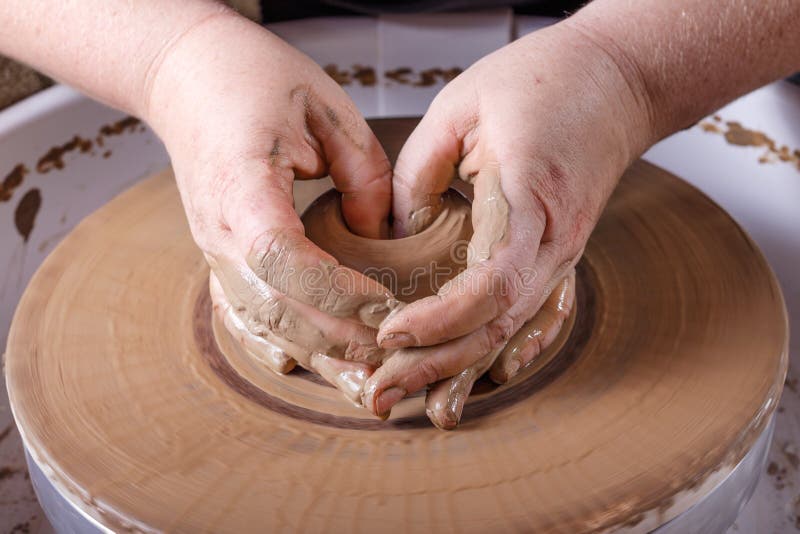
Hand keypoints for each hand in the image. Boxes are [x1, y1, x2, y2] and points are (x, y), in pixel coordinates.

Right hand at [144, 13, 396, 402]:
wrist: (187, 75)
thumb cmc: (257, 80)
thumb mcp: (328, 110)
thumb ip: (364, 176)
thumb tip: (380, 237)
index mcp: (243, 186)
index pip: (283, 259)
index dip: (336, 292)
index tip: (387, 305)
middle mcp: (218, 229)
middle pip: (274, 306)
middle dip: (337, 337)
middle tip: (394, 354)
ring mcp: (212, 247)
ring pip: (260, 320)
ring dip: (314, 352)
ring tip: (365, 376)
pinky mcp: (218, 254)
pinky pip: (242, 313)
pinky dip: (278, 342)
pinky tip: (309, 363)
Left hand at [363, 25, 653, 419]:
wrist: (618, 78)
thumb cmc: (541, 81)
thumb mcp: (460, 108)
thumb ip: (416, 174)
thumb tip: (392, 235)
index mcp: (528, 198)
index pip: (490, 284)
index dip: (439, 320)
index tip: (388, 333)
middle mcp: (555, 240)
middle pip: (497, 325)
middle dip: (435, 366)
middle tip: (381, 393)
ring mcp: (564, 252)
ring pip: (512, 329)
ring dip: (461, 369)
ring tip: (413, 399)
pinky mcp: (561, 254)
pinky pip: (541, 315)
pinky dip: (512, 350)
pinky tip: (488, 377)